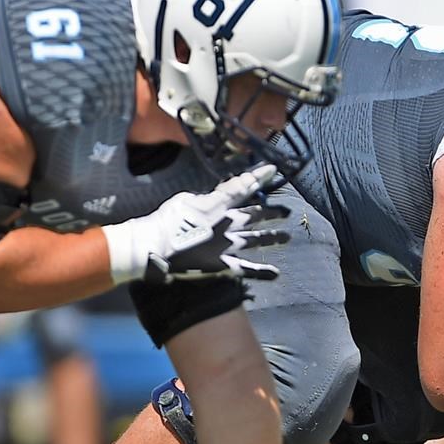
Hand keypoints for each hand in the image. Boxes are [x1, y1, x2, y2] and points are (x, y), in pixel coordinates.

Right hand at [102, 165, 289, 285]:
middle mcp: (228, 223)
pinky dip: (261, 271)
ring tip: (286, 236)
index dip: (259, 177)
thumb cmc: (166, 219)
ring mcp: (227, 244)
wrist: (156, 245)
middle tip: (287, 211)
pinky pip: (246, 268)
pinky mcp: (222, 264)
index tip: (273, 170)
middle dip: (272, 211)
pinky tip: (276, 273)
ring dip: (273, 237)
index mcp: (218, 204)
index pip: (243, 187)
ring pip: (256, 239)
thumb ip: (204, 199)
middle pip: (256, 214)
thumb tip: (212, 198)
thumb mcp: (185, 199)